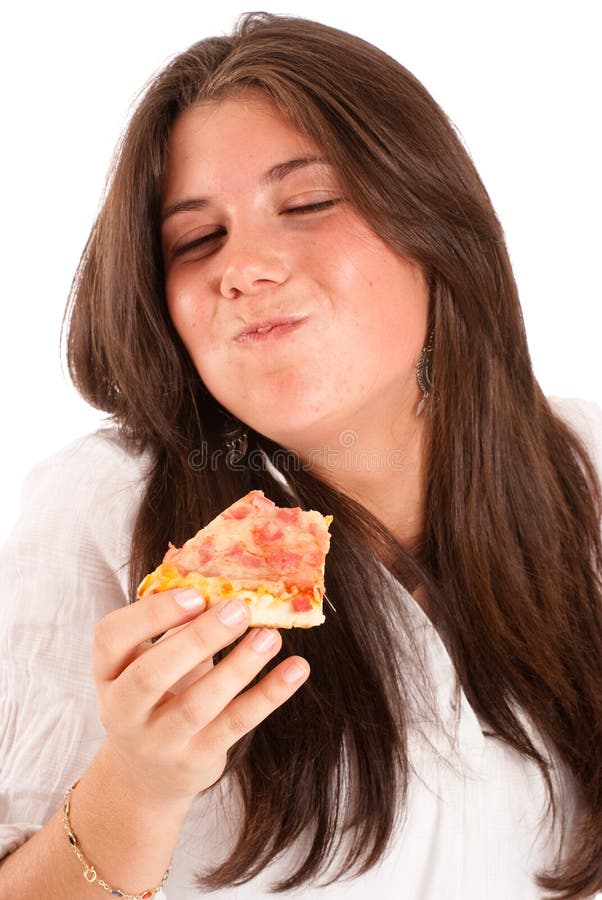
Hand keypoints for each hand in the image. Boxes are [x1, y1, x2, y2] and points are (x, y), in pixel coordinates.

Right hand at [92, 589, 309, 807]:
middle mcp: (123, 710)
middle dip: (198, 638)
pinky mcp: (196, 759)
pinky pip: (236, 724)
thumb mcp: (150, 659)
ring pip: (197, 704)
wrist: (149, 773)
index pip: (111, 637)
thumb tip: (224, 575)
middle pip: (150, 675)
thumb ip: (175, 625)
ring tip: (271, 636)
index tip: (195, 594)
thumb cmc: (156, 695)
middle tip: (239, 608)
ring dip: (238, 667)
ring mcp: (158, 741)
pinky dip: (269, 695)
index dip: (151, 614)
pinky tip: (296, 669)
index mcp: (108, 672)